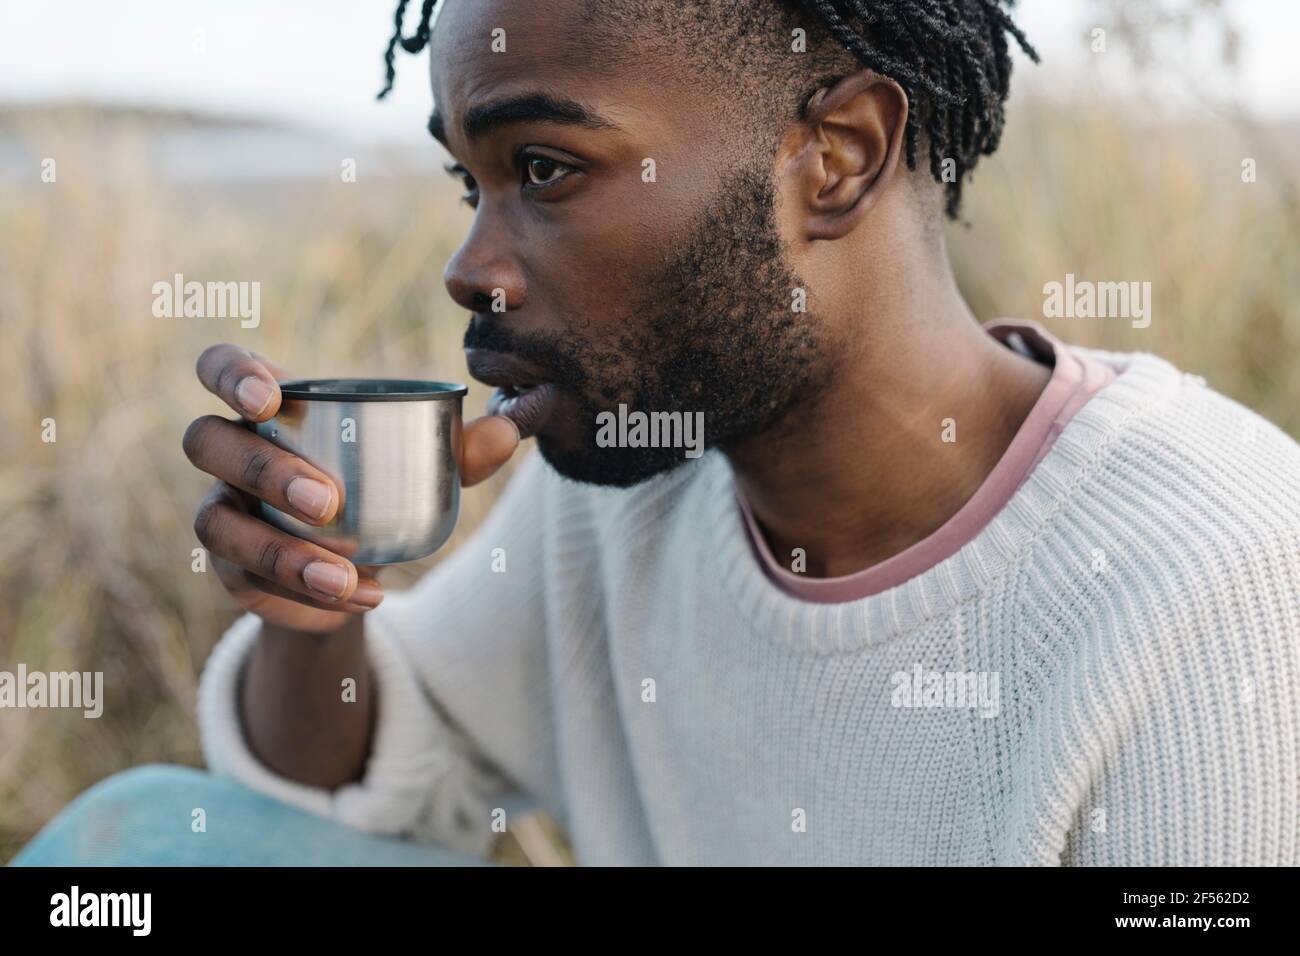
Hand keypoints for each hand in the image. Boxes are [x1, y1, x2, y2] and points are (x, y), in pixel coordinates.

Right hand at [183, 344, 519, 633]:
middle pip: (207, 440)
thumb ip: (462, 447)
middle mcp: (230, 451)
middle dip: (263, 468)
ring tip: (345, 574)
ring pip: (216, 521)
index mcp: (270, 405)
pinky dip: (303, 593)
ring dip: (280, 551)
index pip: (219, 367)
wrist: (358, 573)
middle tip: (327, 503)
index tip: (268, 400)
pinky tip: (358, 597)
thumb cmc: (382, 491)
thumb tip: (511, 430)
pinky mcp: (229, 569)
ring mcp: (222, 510)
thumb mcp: (424, 468)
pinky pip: (245, 581)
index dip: (230, 374)